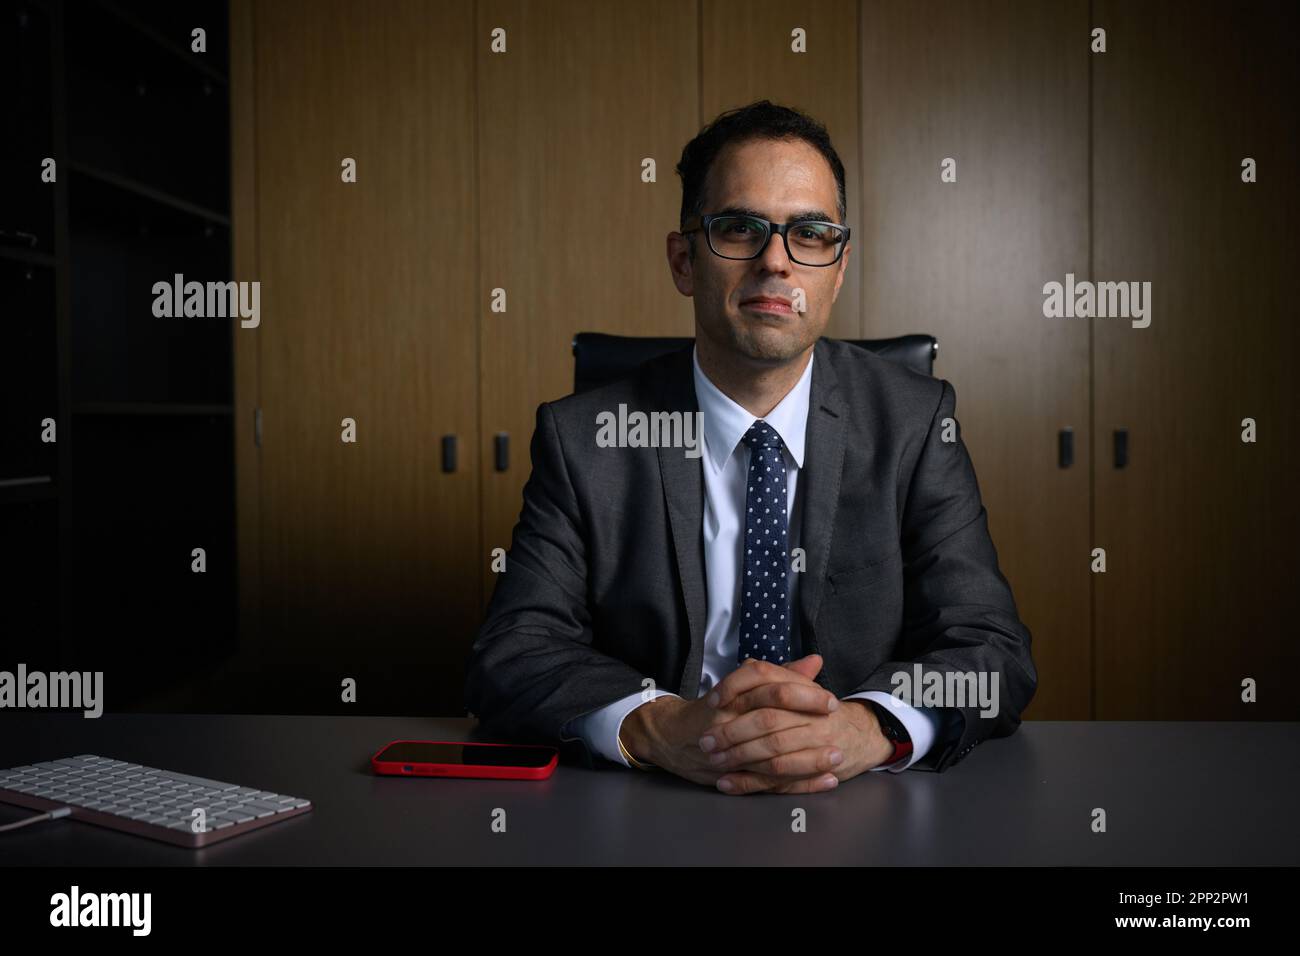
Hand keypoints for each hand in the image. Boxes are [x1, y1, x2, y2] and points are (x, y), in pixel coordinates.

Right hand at [621, 654, 893, 792]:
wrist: (672, 736)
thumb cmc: (716, 709)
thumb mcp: (745, 686)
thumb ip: (782, 675)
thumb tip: (815, 662)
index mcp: (737, 692)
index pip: (772, 686)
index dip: (803, 693)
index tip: (830, 700)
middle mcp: (730, 716)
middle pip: (772, 716)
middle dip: (808, 723)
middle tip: (836, 725)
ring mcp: (730, 747)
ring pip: (772, 753)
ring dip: (809, 758)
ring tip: (838, 758)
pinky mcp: (732, 773)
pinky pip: (770, 781)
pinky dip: (801, 783)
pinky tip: (825, 781)